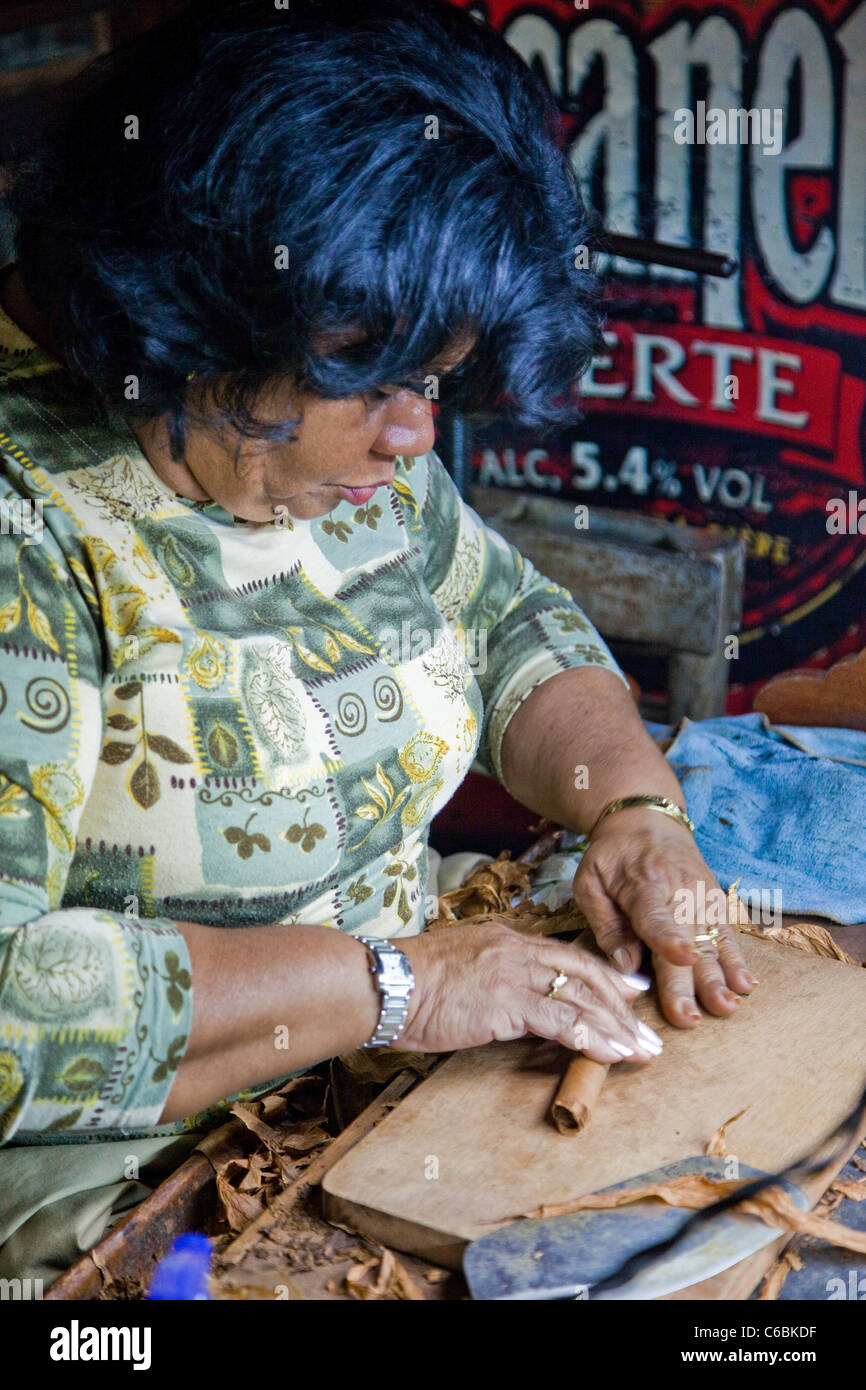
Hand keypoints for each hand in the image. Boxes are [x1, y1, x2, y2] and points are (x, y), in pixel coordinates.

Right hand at [396, 919, 662, 1061]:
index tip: (630, 989)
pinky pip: (561, 1020)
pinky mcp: (507, 1002)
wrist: (384, 983)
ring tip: (643, 1050)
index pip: (566, 955)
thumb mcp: (459, 970)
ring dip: (617, 1027)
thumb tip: (512, 1006)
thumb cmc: (409, 984)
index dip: (603, 974)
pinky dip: (592, 1038)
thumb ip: (491, 980)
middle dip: (622, 1004)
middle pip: (584, 973)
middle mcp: (515, 950)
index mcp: (504, 939)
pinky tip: (613, 1054)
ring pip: (581, 997)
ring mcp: (513, 973)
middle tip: (649, 1029)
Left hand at [572, 808, 757, 1027]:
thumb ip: (606, 923)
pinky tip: (747, 986)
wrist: (647, 819)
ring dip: (721, 976)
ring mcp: (702, 897)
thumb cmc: (612, 857)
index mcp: (642, 883)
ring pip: (712, 940)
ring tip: (728, 1006)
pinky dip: (738, 960)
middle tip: (693, 1017)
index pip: (655, 915)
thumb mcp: (590, 881)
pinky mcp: (716, 902)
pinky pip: (728, 934)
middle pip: (687, 938)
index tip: (682, 959)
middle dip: (692, 979)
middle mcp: (678, 891)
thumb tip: (625, 964)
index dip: (668, 939)